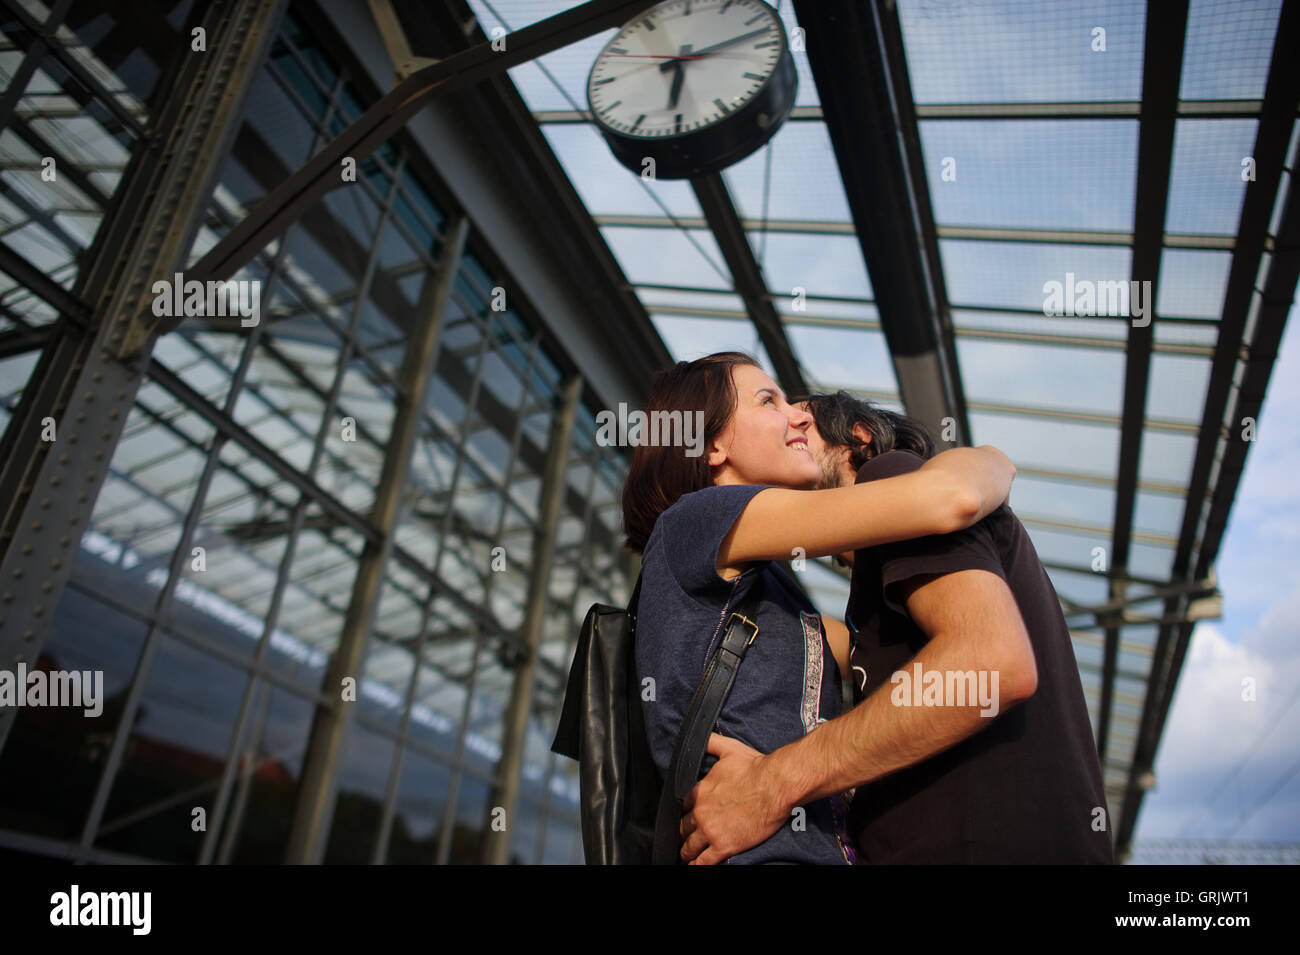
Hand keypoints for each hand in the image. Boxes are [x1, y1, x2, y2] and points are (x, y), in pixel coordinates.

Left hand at [678, 734, 791, 864]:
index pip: (682, 805)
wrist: (775, 785)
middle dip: (682, 833)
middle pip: (682, 828)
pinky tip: (694, 867)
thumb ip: (711, 743)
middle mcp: (700, 811)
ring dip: (686, 853)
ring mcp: (710, 830)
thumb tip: (700, 735)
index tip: (686, 816)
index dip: (684, 812)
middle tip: (683, 839)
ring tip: (685, 857)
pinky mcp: (723, 846)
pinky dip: (696, 866)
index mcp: (700, 791)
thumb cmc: (755, 767)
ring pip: (689, 847)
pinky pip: (703, 862)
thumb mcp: (729, 749)